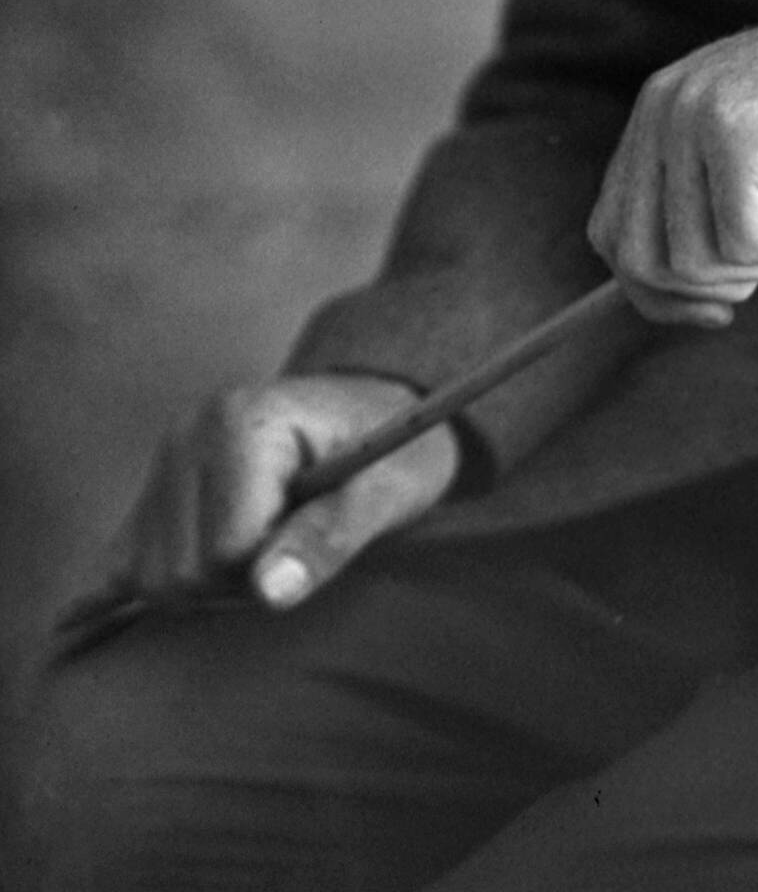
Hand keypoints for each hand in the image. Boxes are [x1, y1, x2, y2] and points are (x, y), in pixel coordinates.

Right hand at [97, 374, 458, 612]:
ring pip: (152, 579)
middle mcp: (190, 430)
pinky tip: (80, 626)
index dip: (275, 567)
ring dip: (210, 586)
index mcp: (244, 420)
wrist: (384, 411)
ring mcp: (167, 457)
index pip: (227, 549)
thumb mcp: (390, 491)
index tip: (315, 536)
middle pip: (182, 570)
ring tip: (266, 546)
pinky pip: (117, 559)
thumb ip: (331, 537)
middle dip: (239, 583)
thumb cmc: (398, 450)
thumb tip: (269, 593)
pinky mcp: (157, 485)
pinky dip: (116, 591)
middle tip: (293, 546)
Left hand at [589, 0, 757, 326]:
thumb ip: (712, 207)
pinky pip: (747, 242)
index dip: (655, 291)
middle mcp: (662, 110)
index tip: (713, 308)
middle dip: (710, 289)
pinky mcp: (738, 131)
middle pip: (642, 259)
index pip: (611, 232)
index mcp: (657, 113)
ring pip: (697, 260)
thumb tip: (696, 300)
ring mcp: (694, 117)